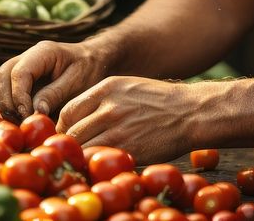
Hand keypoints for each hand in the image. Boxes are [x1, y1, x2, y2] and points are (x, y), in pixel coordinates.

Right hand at [0, 39, 111, 119]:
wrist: (94, 62)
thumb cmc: (89, 70)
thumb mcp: (78, 82)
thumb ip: (55, 94)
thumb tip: (35, 112)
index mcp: (43, 52)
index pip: (20, 72)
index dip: (19, 96)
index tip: (27, 115)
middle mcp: (28, 56)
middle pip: (2, 76)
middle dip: (7, 101)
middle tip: (20, 121)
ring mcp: (22, 66)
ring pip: (0, 83)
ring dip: (6, 104)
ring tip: (20, 122)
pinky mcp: (21, 79)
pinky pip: (6, 90)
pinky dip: (9, 105)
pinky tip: (20, 119)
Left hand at [58, 76, 208, 164]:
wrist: (190, 112)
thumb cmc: (158, 101)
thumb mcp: (126, 87)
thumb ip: (100, 100)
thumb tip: (75, 120)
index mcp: (106, 88)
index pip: (68, 111)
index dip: (62, 127)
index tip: (66, 136)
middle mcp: (108, 108)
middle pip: (71, 132)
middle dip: (68, 146)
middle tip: (71, 154)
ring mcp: (119, 130)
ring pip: (83, 149)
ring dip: (81, 158)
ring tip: (84, 162)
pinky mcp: (129, 149)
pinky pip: (102, 161)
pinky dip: (97, 166)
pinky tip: (102, 166)